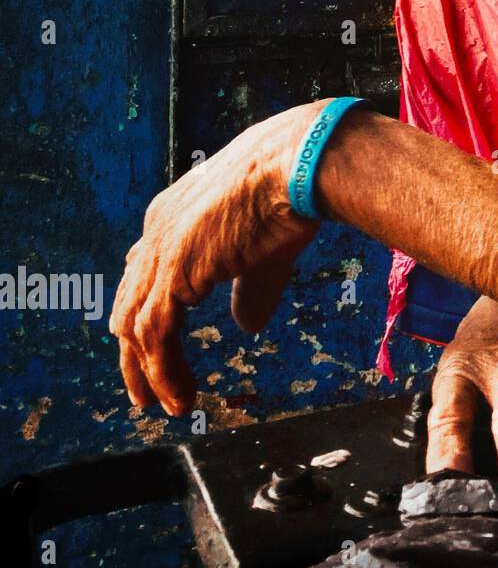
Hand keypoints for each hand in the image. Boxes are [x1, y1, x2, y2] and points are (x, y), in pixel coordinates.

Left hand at [110, 105, 324, 414]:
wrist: (297, 164)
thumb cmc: (293, 190)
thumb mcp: (267, 249)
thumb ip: (250, 289)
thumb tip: (246, 325)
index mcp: (176, 214)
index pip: (145, 273)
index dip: (149, 315)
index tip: (160, 347)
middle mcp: (158, 230)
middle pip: (130, 303)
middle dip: (135, 352)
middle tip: (146, 390)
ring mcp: (162, 251)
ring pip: (136, 326)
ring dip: (148, 372)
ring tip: (169, 404)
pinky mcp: (174, 272)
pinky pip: (155, 335)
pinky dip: (163, 371)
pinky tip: (180, 394)